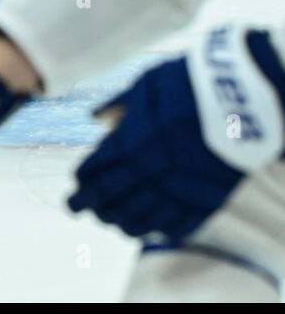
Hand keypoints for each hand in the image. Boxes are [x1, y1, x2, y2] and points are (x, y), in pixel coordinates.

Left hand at [68, 24, 284, 240]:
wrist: (238, 97)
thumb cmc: (186, 83)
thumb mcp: (142, 86)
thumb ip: (117, 105)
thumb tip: (94, 117)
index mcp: (127, 142)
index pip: (94, 171)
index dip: (81, 181)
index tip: (75, 186)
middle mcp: (147, 171)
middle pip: (109, 198)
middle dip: (88, 205)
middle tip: (74, 209)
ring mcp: (176, 189)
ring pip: (140, 218)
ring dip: (121, 222)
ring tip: (111, 222)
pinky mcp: (206, 201)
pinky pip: (178, 226)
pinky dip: (161, 230)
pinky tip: (150, 229)